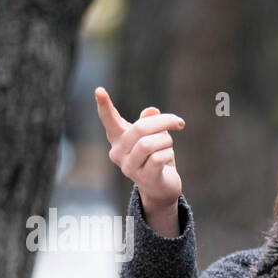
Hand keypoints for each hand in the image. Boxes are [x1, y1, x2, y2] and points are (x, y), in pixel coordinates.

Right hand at [95, 86, 184, 213]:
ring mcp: (129, 168)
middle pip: (140, 129)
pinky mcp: (144, 178)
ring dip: (166, 140)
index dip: (104, 105)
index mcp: (118, 139)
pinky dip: (168, 154)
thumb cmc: (155, 157)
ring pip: (149, 144)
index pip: (109, 120)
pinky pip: (158, 159)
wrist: (160, 188)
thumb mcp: (153, 136)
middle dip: (163, 122)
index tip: (99, 90)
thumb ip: (149, 122)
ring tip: (169, 145)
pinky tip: (168, 158)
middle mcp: (118, 153)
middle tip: (179, 122)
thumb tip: (152, 111)